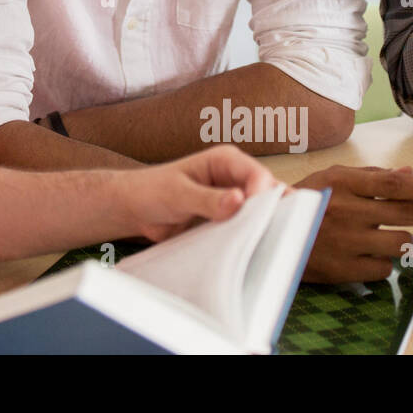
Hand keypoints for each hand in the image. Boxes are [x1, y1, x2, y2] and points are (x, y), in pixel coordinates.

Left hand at [124, 145, 280, 242]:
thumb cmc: (152, 190)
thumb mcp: (177, 194)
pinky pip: (249, 229)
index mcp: (225, 160)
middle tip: (275, 234)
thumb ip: (206, 199)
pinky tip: (254, 252)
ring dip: (266, 227)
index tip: (259, 216)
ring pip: (264, 212)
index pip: (257, 175)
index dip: (263, 195)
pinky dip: (254, 238)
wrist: (137, 208)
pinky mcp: (230, 219)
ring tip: (268, 245)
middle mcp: (235, 178)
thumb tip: (237, 200)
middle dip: (274, 212)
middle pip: (269, 193)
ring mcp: (235, 200)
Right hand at [296, 164, 412, 282]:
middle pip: (408, 213)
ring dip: (405, 239)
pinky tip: (369, 253)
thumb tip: (410, 172)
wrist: (269, 233)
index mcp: (344, 184)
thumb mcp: (332, 179)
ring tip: (387, 234)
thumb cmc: (305, 201)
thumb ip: (371, 176)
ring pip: (402, 243)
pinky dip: (385, 261)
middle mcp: (347, 211)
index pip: (394, 184)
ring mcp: (347, 242)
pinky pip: (386, 268)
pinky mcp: (346, 269)